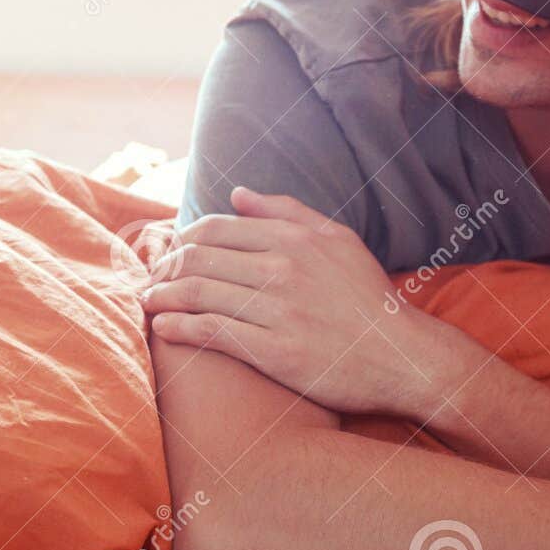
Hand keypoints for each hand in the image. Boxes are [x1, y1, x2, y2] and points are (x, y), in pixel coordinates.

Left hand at [144, 187, 464, 417]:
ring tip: (148, 303)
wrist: (401, 355)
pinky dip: (178, 327)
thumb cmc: (368, 297)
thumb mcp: (338, 240)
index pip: (215, 228)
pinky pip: (212, 333)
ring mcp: (277, 310)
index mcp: (294, 238)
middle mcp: (282, 269)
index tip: (169, 252)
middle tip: (151, 279)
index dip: (182, 239)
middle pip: (197, 258)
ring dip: (161, 297)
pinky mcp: (274, 351)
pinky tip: (163, 328)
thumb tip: (238, 194)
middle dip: (163, 267)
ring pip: (197, 293)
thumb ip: (288, 211)